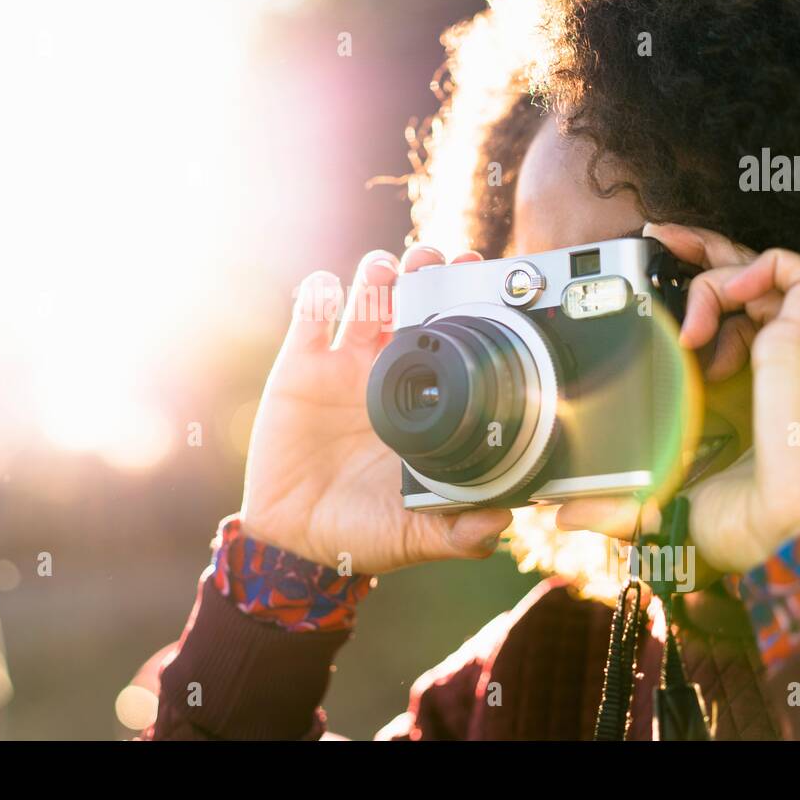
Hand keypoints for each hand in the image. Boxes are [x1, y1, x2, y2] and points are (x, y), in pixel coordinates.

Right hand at [239, 246, 512, 573]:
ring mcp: (342, 367)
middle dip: (425, 272)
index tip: (481, 279)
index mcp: (424, 401)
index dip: (466, 303)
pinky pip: (307, 317)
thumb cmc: (363, 533)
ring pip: (365, 300)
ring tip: (386, 269)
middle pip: (411, 303)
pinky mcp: (298, 369)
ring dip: (377, 275)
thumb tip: (503, 521)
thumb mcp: (415, 535)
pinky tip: (327, 290)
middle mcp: (388, 373)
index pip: (450, 337)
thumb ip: (457, 532)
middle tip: (436, 259)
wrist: (296, 541)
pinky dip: (317, 294)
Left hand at [553, 223, 799, 574]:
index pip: (722, 319)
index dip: (691, 293)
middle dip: (700, 252)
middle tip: (658, 239)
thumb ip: (613, 505)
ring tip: (690, 324)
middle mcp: (768, 366)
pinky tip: (725, 307)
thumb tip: (561, 513)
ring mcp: (790, 354)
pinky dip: (763, 271)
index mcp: (740, 394)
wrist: (792, 538)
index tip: (648, 284)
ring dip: (718, 275)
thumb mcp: (662, 508)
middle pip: (743, 279)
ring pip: (764, 272)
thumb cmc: (749, 529)